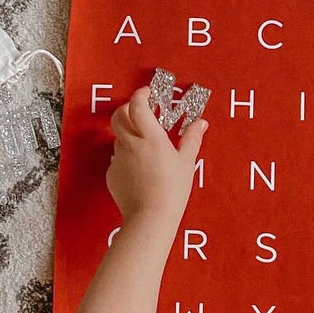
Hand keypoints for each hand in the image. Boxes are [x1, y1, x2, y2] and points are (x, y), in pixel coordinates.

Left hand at [106, 86, 207, 225]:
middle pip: (119, 115)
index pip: (138, 105)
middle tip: (140, 112)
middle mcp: (131, 144)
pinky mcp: (112, 174)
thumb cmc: (172, 191)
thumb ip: (192, 138)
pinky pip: (117, 158)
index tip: (148, 93)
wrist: (150, 219)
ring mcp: (119, 159)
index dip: (140, 95)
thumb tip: (201, 122)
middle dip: (127, 108)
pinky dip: (127, 157)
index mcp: (151, 138)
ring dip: (128, 134)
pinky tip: (140, 170)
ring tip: (145, 146)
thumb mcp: (187, 162)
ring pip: (118, 137)